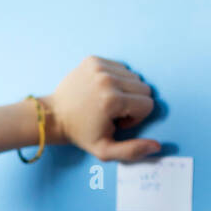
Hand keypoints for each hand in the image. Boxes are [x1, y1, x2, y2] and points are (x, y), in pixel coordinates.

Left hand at [43, 55, 161, 160]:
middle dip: (133, 103)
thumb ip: (132, 151)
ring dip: (125, 90)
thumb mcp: (105, 151)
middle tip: (112, 113)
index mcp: (112, 100)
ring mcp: (99, 67)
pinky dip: (115, 79)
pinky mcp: (93, 60)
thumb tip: (157, 146)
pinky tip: (100, 91)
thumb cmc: (80, 134)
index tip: (118, 122)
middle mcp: (107, 79)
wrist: (53, 116)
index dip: (136, 117)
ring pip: (133, 76)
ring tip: (106, 102)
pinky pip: (120, 67)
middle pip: (143, 88)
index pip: (148, 104)